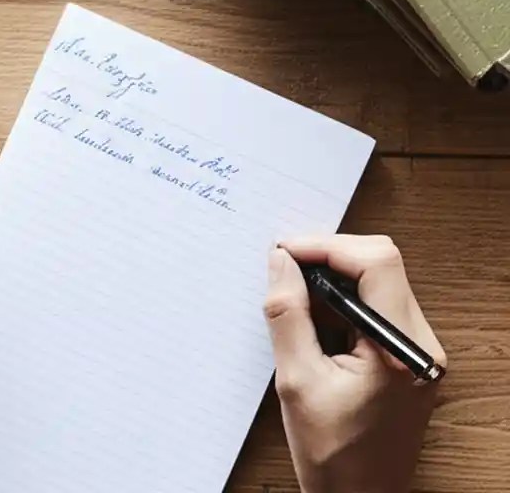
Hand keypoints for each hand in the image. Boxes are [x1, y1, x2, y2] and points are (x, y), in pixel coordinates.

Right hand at [264, 235, 444, 492]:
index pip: (377, 263)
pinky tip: (312, 319)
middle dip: (327, 257)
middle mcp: (421, 343)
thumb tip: (279, 262)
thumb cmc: (332, 455)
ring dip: (333, 279)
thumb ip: (288, 315)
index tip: (284, 251)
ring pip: (379, 282)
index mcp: (401, 348)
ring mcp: (418, 349)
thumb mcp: (296, 381)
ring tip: (292, 297)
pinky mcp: (407, 355)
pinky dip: (342, 301)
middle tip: (281, 268)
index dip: (327, 246)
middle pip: (381, 265)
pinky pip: (376, 307)